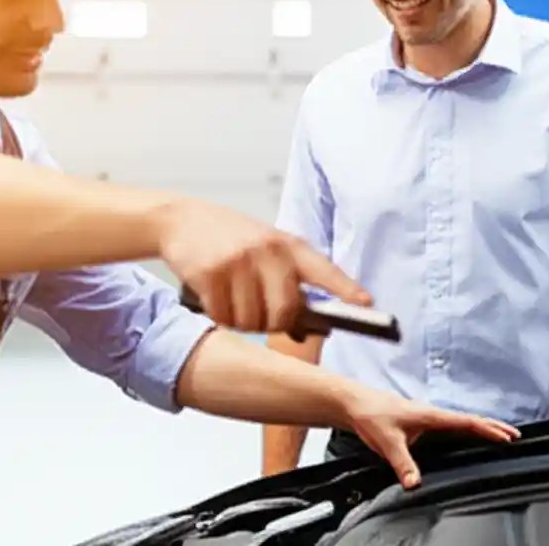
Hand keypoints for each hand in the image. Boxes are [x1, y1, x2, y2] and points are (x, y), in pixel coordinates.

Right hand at [154, 199, 371, 332]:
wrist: (181, 219)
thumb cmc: (229, 238)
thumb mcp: (265, 247)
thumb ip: (286, 279)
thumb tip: (303, 329)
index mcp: (286, 244)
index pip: (323, 269)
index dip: (345, 288)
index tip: (367, 303)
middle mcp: (266, 251)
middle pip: (284, 312)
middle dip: (274, 324)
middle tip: (261, 316)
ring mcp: (237, 261)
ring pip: (252, 321)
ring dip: (243, 321)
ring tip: (234, 300)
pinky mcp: (210, 273)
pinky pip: (223, 317)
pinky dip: (220, 317)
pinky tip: (216, 299)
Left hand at [340, 387, 520, 488]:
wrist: (355, 403)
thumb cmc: (371, 414)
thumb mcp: (388, 442)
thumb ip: (403, 463)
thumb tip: (415, 483)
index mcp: (431, 416)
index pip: (467, 422)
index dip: (488, 430)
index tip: (507, 437)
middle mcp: (433, 415)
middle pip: (471, 420)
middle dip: (494, 426)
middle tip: (516, 435)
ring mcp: (428, 418)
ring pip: (462, 422)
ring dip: (482, 427)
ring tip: (501, 435)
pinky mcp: (421, 423)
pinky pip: (452, 425)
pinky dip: (467, 429)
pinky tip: (469, 436)